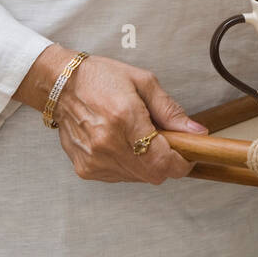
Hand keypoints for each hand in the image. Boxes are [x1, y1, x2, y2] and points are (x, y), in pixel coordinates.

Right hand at [23, 46, 206, 183]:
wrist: (61, 86)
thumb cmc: (102, 78)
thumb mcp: (143, 82)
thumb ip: (170, 110)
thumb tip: (196, 131)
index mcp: (125, 118)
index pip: (163, 161)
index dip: (182, 164)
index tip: (189, 155)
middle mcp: (107, 143)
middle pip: (153, 174)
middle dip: (167, 163)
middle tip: (166, 142)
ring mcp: (94, 159)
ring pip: (138, 178)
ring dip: (147, 163)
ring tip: (138, 137)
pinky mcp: (85, 168)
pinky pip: (119, 176)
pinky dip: (129, 165)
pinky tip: (122, 143)